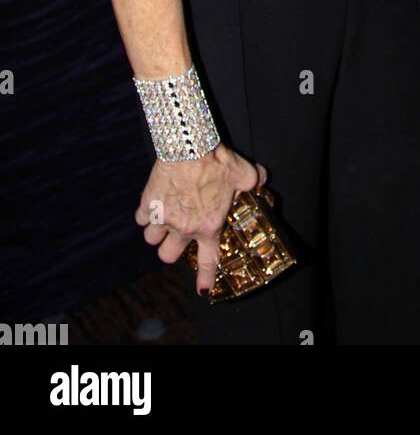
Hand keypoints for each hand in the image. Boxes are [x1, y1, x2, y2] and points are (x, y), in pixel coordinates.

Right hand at [135, 144, 266, 295]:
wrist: (189, 145)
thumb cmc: (217, 161)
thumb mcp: (244, 173)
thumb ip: (254, 181)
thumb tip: (262, 180)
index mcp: (208, 225)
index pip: (208, 261)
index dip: (206, 278)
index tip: (203, 290)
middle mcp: (184, 228)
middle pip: (167, 256)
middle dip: (171, 249)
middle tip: (177, 237)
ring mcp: (163, 218)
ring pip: (151, 240)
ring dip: (156, 232)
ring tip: (163, 220)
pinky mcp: (148, 204)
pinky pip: (141, 219)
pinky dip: (145, 214)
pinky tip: (153, 205)